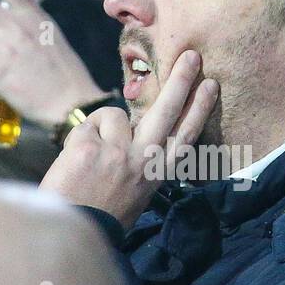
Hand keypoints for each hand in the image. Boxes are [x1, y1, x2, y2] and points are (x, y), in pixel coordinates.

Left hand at [39, 49, 218, 227]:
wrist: (73, 230)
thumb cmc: (103, 212)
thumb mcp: (137, 191)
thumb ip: (142, 160)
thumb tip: (137, 126)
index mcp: (156, 173)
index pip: (184, 135)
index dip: (199, 108)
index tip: (210, 85)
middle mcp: (142, 160)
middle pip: (166, 111)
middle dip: (181, 80)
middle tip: (190, 55)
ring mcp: (117, 153)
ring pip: (113, 116)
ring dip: (100, 131)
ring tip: (90, 161)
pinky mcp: (88, 148)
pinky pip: (85, 127)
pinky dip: (78, 140)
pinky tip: (75, 164)